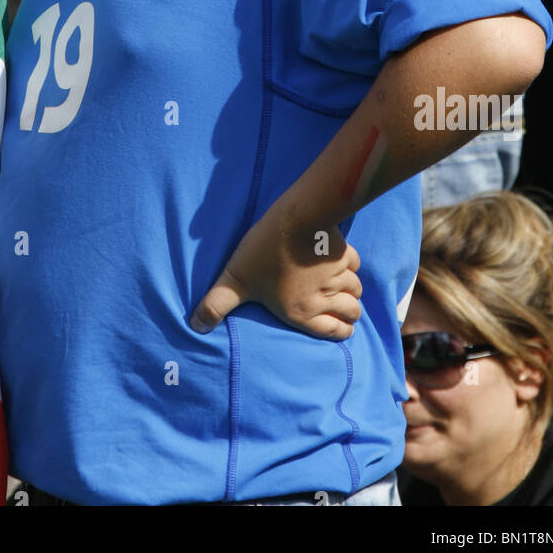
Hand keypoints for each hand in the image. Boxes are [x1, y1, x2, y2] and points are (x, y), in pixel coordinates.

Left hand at [190, 218, 361, 339]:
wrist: (294, 220)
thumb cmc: (264, 253)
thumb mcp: (235, 280)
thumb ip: (217, 305)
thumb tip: (196, 326)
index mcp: (303, 313)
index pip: (336, 332)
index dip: (340, 331)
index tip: (340, 328)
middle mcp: (326, 298)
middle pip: (352, 313)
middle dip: (349, 312)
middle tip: (342, 308)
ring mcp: (338, 276)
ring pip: (356, 290)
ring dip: (351, 290)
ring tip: (342, 287)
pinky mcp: (345, 253)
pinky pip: (355, 264)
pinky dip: (350, 265)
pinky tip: (341, 262)